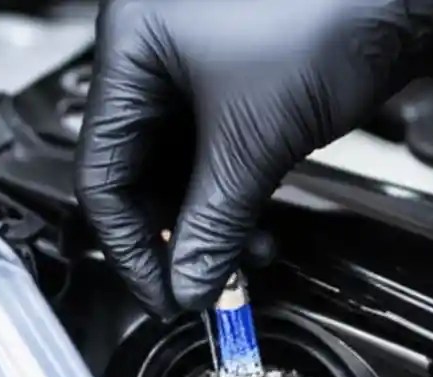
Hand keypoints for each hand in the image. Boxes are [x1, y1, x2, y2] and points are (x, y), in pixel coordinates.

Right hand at [76, 0, 432, 317]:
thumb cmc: (330, 15)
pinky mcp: (243, 78)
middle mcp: (156, 49)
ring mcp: (200, 62)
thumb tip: (191, 281)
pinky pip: (218, 147)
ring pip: (183, 164)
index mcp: (132, 45)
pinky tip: (256, 223)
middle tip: (203, 283)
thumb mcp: (255, 138)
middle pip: (139, 169)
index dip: (131, 245)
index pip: (102, 168)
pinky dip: (234, 191)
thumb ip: (215, 220)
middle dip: (178, 234)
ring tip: (242, 257)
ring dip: (211, 219)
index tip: (160, 293)